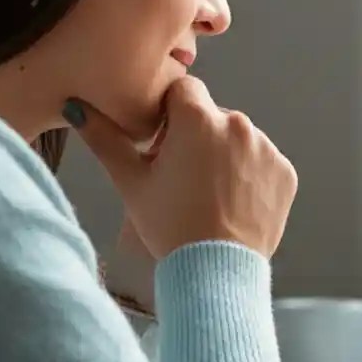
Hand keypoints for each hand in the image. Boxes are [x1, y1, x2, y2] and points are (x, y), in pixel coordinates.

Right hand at [68, 76, 296, 259]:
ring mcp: (267, 149)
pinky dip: (250, 176)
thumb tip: (75, 106)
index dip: (170, 115)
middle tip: (182, 177)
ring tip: (209, 195)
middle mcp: (239, 125)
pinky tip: (233, 203)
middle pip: (212, 116)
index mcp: (199, 118)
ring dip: (225, 156)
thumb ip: (105, 138)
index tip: (164, 145)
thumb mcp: (131, 182)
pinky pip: (264, 163)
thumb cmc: (169, 225)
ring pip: (240, 140)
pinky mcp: (286, 173)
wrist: (215, 271)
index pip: (183, 91)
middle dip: (197, 137)